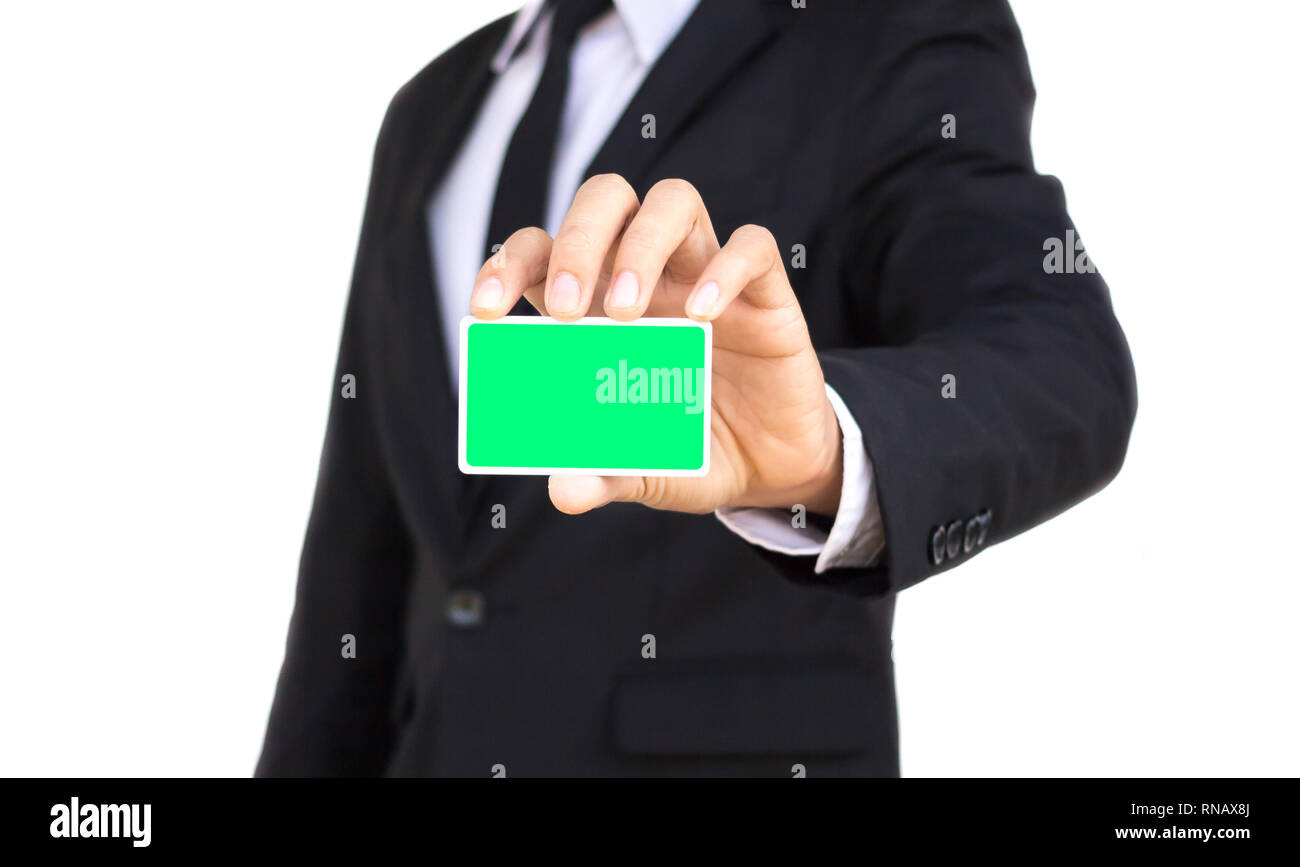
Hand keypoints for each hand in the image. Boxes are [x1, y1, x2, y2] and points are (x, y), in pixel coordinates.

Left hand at [468, 174, 842, 517]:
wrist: (772, 469)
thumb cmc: (693, 451)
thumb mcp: (645, 470)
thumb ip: (604, 475)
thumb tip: (563, 490)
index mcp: (598, 306)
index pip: (542, 249)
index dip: (507, 264)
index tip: (486, 309)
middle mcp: (649, 275)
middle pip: (606, 200)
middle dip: (577, 240)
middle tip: (569, 308)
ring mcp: (707, 276)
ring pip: (674, 201)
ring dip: (641, 245)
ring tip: (626, 311)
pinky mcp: (765, 293)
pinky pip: (753, 246)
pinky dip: (725, 269)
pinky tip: (703, 316)